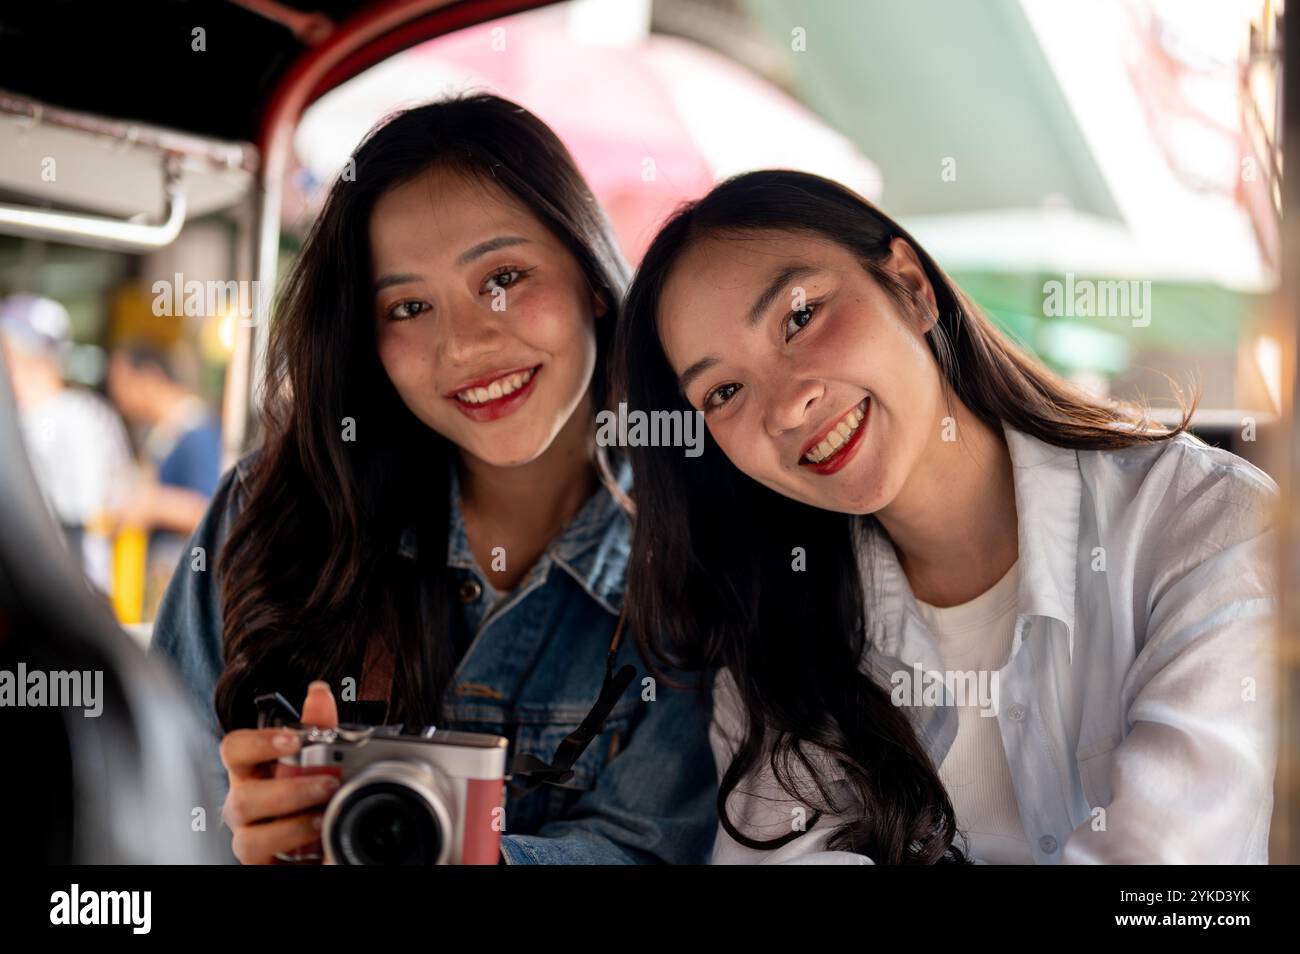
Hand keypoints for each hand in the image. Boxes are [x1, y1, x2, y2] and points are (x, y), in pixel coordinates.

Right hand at [220, 681, 340, 864]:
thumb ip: (318, 727)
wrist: (316, 839)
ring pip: (248, 840)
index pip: (234, 749)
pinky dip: (293, 854)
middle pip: (242, 800)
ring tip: (323, 820)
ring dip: (290, 829)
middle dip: (288, 792)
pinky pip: (265, 867)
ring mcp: (249, 839)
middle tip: (328, 784)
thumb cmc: (308, 792)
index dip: (258, 743)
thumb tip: (319, 691)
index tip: (292, 739)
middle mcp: (243, 806)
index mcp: (252, 772)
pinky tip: (319, 849)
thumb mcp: (316, 759)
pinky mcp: (261, 867)